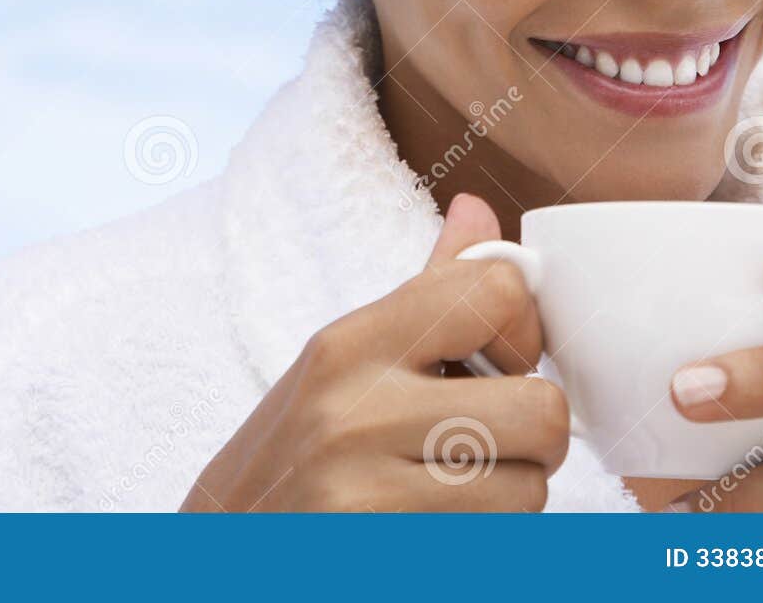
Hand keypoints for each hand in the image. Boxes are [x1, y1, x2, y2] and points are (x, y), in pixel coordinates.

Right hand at [181, 194, 569, 511]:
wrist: (223, 544)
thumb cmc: (299, 447)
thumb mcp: (347, 358)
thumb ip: (428, 289)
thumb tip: (478, 210)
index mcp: (354, 342)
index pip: (496, 294)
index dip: (525, 333)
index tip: (500, 364)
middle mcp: (358, 410)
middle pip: (540, 411)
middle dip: (538, 436)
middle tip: (499, 441)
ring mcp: (368, 492)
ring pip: (529, 491)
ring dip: (511, 497)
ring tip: (457, 488)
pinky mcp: (384, 553)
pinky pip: (495, 544)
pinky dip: (484, 539)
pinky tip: (437, 525)